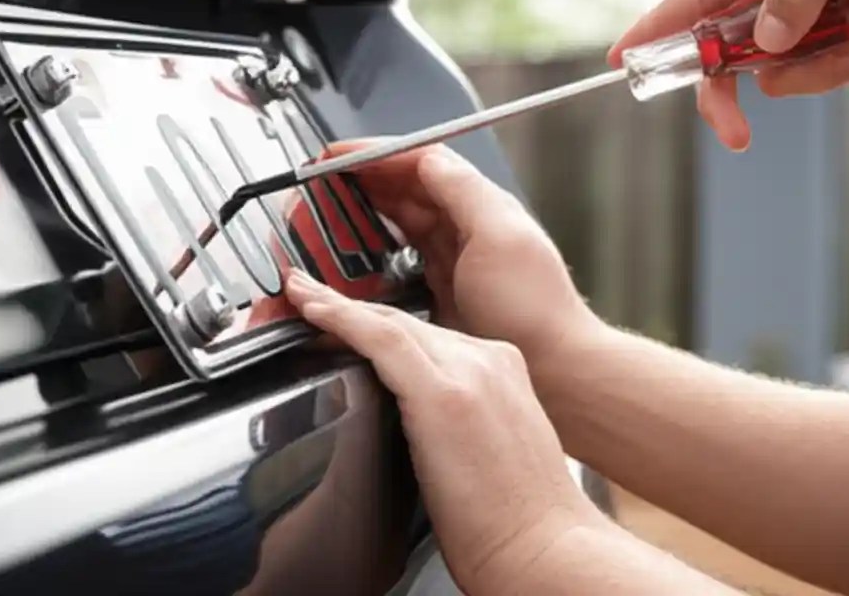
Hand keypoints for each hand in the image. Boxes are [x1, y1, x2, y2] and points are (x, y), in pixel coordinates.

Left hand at [282, 269, 599, 593]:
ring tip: (300, 296)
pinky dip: (339, 319)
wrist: (548, 553)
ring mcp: (469, 372)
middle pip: (404, 322)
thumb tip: (420, 428)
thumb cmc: (518, 522)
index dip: (377, 323)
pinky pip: (379, 339)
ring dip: (335, 307)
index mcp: (501, 371)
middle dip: (351, 309)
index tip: (344, 321)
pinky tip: (311, 310)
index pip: (426, 334)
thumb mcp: (491, 450)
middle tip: (308, 298)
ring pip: (388, 322)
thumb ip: (458, 422)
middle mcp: (488, 360)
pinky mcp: (445, 395)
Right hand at [326, 141, 599, 361]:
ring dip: (360, 215)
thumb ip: (464, 192)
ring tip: (325, 216)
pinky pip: (395, 261)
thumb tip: (427, 157)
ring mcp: (451, 261)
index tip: (336, 156)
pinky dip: (368, 254)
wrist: (556, 369)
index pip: (419, 162)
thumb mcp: (501, 236)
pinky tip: (349, 259)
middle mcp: (464, 229)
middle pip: (402, 190)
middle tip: (318, 186)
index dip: (375, 155)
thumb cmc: (535, 307)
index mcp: (479, 206)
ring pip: (396, 223)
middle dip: (359, 182)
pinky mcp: (439, 294)